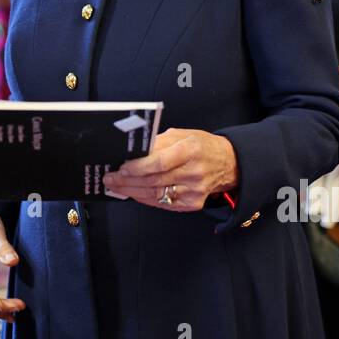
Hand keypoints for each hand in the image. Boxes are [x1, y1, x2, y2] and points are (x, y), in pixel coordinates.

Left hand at [103, 128, 238, 211]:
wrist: (228, 163)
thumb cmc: (201, 146)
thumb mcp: (182, 135)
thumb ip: (158, 142)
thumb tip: (133, 151)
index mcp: (191, 150)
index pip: (159, 162)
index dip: (138, 167)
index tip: (121, 168)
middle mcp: (194, 172)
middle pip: (154, 180)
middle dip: (127, 180)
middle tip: (110, 178)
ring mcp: (194, 191)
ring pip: (156, 194)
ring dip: (132, 191)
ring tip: (116, 186)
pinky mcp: (193, 203)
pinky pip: (163, 203)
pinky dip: (145, 199)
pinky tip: (133, 193)